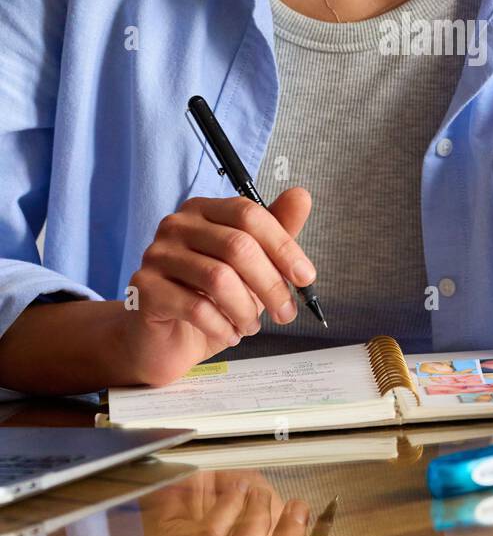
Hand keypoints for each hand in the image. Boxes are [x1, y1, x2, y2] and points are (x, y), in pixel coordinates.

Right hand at [122, 187, 315, 385]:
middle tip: (286, 312)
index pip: (249, 214)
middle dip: (271, 284)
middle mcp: (176, 225)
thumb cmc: (209, 299)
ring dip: (246, 309)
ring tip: (251, 326)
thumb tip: (302, 196)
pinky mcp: (143, 289)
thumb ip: (275, 233)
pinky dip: (222, 326)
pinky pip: (195, 307)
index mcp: (204, 211)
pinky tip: (229, 334)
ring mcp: (156, 255)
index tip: (305, 277)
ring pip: (219, 279)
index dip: (283, 246)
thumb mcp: (250, 268)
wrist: (162, 339)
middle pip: (237, 246)